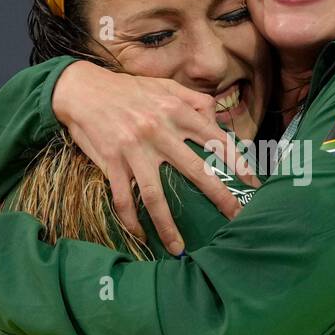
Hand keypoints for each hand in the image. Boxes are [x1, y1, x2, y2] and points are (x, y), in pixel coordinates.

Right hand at [52, 61, 259, 253]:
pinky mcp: (111, 162)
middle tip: (236, 220)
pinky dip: (130, 220)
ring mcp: (134, 150)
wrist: (82, 89)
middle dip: (220, 198)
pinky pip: (122, 198)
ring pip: (155, 196)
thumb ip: (194, 101)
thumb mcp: (165, 85)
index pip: (216, 140)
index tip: (253, 184)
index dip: (237, 163)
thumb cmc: (128, 89)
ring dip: (168, 226)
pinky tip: (140, 236)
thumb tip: (217, 121)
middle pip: (196, 172)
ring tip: (180, 249)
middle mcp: (158, 132)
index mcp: (176, 112)